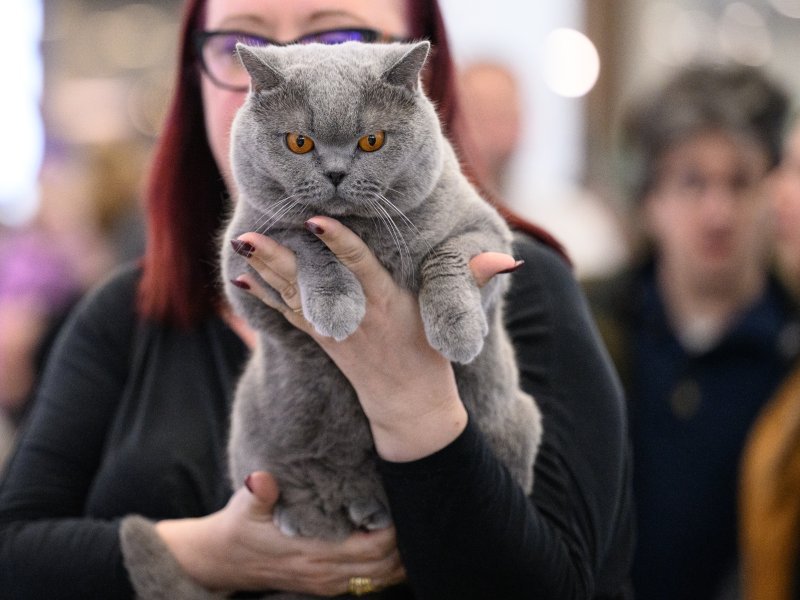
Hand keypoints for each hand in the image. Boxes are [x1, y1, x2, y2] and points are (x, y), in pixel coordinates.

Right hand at [156, 472, 404, 594]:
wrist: (220, 561)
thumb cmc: (237, 527)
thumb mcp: (244, 506)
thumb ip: (258, 492)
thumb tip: (261, 479)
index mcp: (312, 552)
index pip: (370, 547)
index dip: (394, 530)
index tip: (405, 503)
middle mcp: (325, 572)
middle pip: (384, 565)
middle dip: (407, 543)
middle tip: (420, 511)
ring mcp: (326, 582)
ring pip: (380, 577)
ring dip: (400, 558)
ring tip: (415, 528)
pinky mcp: (325, 584)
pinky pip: (368, 582)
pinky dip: (386, 566)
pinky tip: (395, 545)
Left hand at [230, 217, 519, 461]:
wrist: (408, 407)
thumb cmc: (430, 354)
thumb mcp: (451, 317)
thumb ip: (473, 279)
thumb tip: (511, 258)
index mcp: (387, 303)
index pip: (359, 267)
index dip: (337, 243)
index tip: (316, 220)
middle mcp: (354, 316)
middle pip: (311, 283)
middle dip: (279, 259)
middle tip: (249, 234)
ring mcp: (334, 331)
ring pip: (292, 297)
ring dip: (265, 271)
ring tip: (242, 243)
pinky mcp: (322, 340)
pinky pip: (286, 315)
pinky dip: (263, 296)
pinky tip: (240, 277)